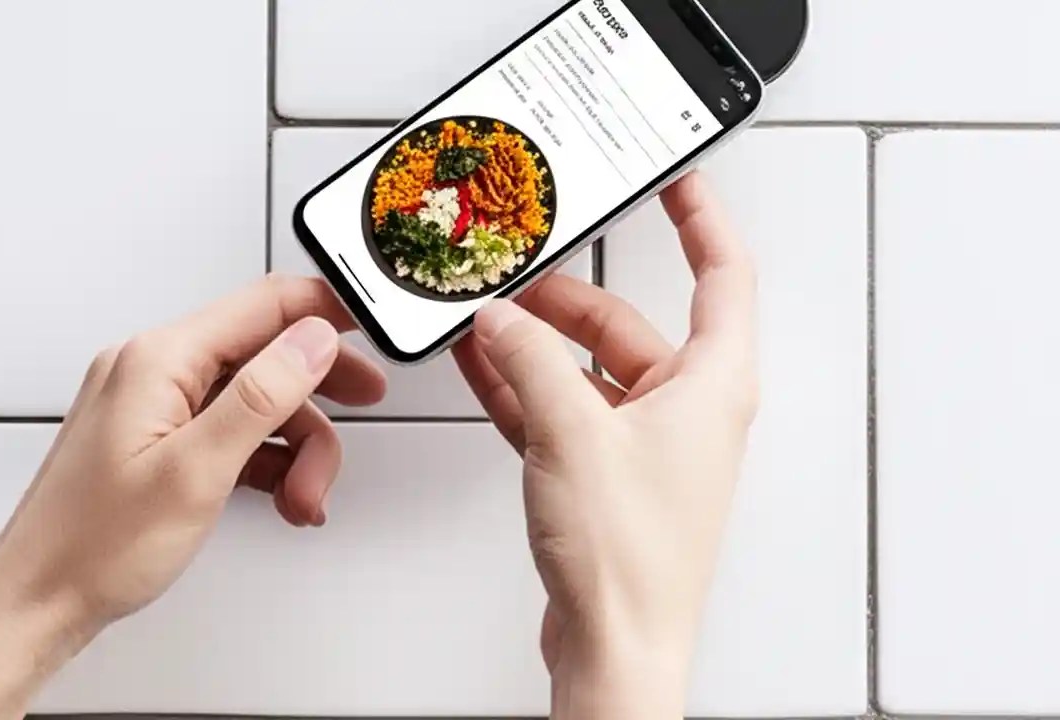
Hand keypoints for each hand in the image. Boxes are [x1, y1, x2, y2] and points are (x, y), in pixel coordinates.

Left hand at [0, 275, 386, 719]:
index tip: (370, 330)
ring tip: (305, 498)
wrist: (35, 606)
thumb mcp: (196, 471)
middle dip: (317, 392)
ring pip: (252, 399)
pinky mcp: (154, 438)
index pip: (263, 305)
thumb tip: (311, 341)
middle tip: (364, 405)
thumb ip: (260, 396)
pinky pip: (228, 429)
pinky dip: (264, 459)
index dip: (325, 312)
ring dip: (294, 445)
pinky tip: (282, 496)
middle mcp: (151, 370)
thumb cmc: (92, 548)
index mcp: (157, 360)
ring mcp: (151, 405)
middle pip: (263, 353)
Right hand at [454, 173, 758, 719]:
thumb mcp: (573, 433)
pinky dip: (524, 390)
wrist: (617, 646)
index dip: (700, 219)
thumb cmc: (632, 561)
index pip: (722, 274)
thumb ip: (531, 362)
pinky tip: (483, 371)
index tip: (675, 181)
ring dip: (536, 346)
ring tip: (485, 320)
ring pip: (588, 369)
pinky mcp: (606, 477)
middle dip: (568, 299)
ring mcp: (644, 445)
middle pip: (629, 324)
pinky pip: (563, 412)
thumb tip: (503, 320)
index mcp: (711, 385)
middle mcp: (686, 410)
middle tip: (519, 275)